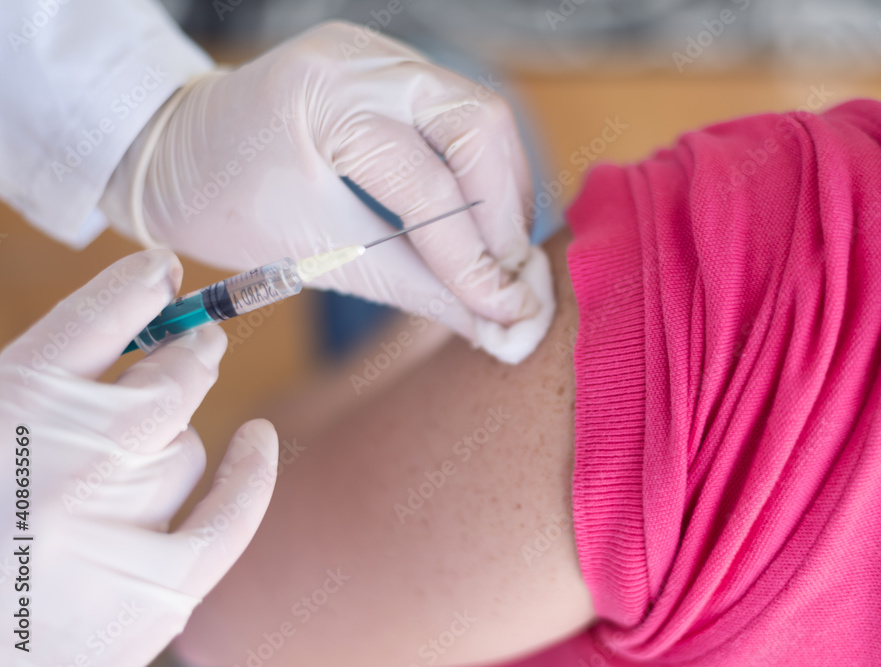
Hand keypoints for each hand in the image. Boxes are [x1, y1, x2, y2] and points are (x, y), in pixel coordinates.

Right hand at [0, 251, 277, 665]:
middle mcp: (74, 457)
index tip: (160, 274)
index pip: (101, 317)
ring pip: (184, 448)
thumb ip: (27, 389)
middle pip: (169, 378)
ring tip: (149, 438)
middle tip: (195, 341)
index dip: (140, 287)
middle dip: (186, 352)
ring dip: (171, 437)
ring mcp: (119, 524)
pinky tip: (258, 441)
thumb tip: (102, 338)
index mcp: (11, 404)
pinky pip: (230, 514)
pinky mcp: (156, 590)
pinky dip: (250, 475)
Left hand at [102, 21, 542, 344]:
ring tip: (496, 259)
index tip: (509, 314)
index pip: (425, 184)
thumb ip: (414, 287)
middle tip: (508, 283)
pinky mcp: (392, 70)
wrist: (173, 149)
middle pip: (478, 126)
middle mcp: (360, 59)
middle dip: (503, 215)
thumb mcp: (313, 254)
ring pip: (482, 118)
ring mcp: (380, 55)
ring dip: (501, 195)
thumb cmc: (221, 203)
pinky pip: (463, 119)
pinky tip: (475, 222)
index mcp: (321, 97)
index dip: (474, 258)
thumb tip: (499, 328)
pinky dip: (480, 177)